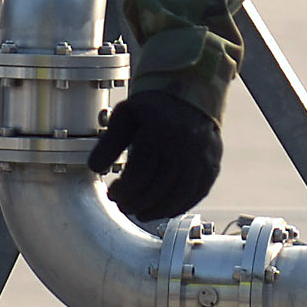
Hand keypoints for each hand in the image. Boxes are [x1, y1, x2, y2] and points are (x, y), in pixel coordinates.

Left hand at [86, 91, 221, 220]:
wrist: (190, 94)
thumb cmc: (153, 107)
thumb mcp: (126, 116)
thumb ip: (109, 142)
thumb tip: (94, 167)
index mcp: (161, 130)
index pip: (140, 172)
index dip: (123, 190)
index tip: (112, 194)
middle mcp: (186, 145)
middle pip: (159, 187)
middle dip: (137, 202)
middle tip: (123, 206)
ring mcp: (203, 156)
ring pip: (179, 195)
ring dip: (157, 210)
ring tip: (141, 213)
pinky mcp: (212, 165)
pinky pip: (197, 193)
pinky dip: (180, 206)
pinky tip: (164, 209)